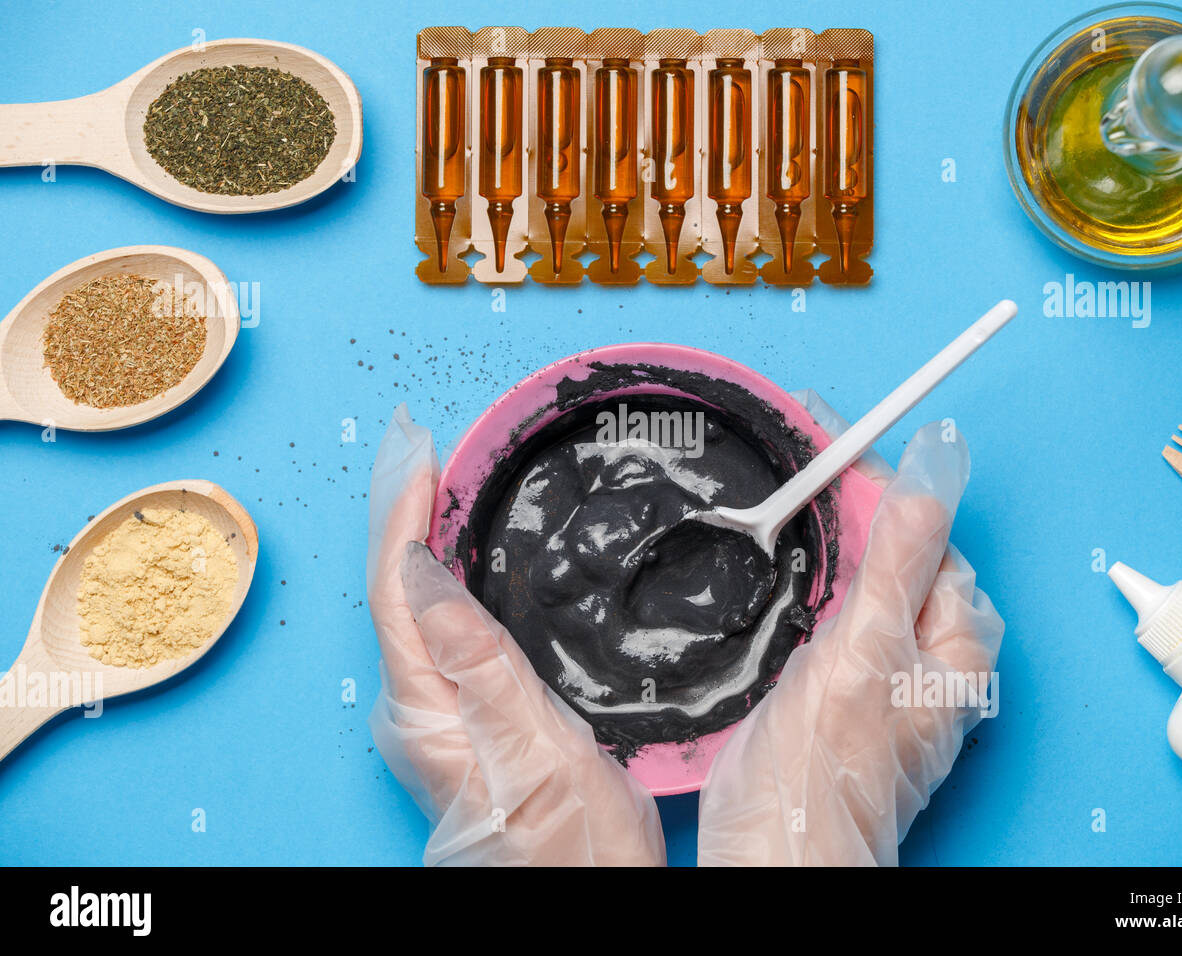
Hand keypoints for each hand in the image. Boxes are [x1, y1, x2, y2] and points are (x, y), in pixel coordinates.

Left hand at [367, 406, 665, 865]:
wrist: (575, 899)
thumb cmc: (566, 843)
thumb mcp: (534, 750)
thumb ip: (478, 663)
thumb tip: (420, 573)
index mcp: (424, 706)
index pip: (394, 586)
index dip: (401, 511)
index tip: (416, 450)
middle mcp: (416, 705)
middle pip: (393, 586)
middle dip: (403, 507)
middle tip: (417, 442)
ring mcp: (436, 713)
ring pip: (415, 602)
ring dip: (421, 533)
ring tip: (435, 476)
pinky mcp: (460, 718)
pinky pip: (439, 624)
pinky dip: (447, 570)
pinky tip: (465, 553)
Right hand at [697, 422, 1003, 865]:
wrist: (781, 852)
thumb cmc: (822, 776)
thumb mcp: (863, 652)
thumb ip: (898, 562)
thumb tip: (934, 476)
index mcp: (956, 644)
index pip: (927, 531)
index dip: (880, 478)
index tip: (829, 432)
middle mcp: (935, 658)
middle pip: (905, 551)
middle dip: (859, 500)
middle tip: (806, 457)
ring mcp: (896, 675)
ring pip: (875, 581)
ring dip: (838, 537)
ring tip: (796, 497)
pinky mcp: (858, 691)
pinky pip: (850, 614)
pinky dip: (823, 580)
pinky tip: (794, 573)